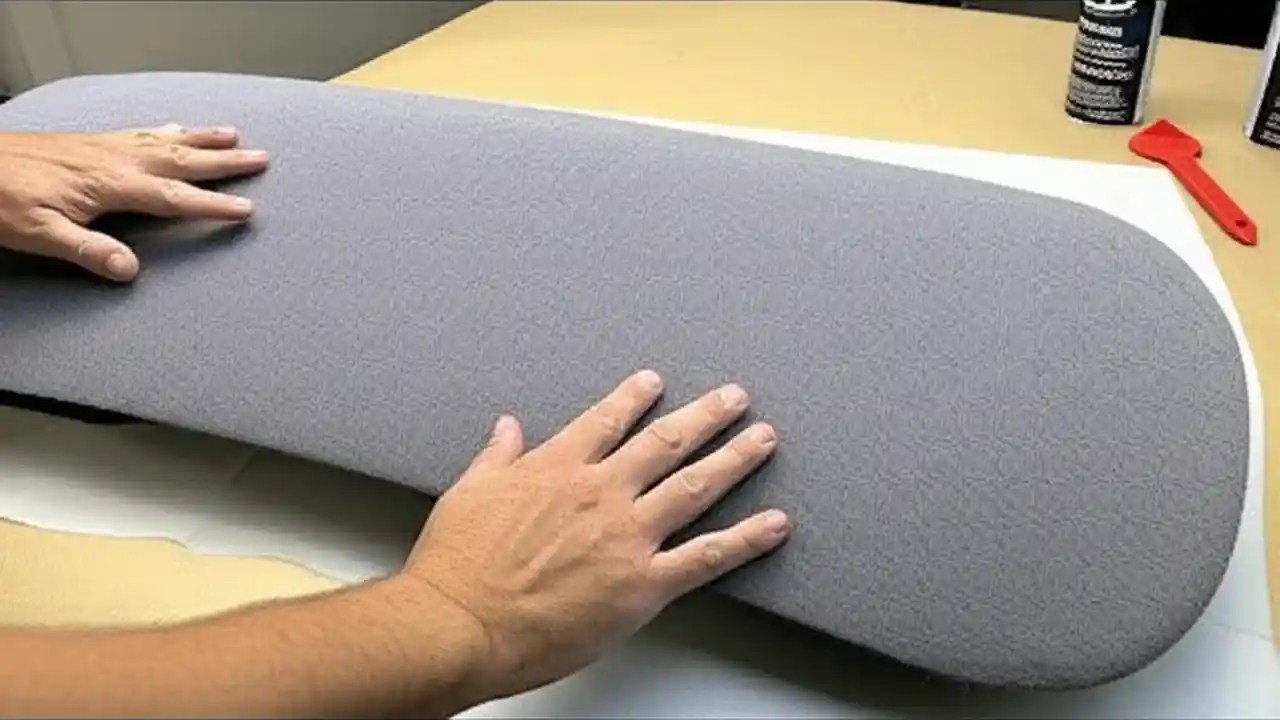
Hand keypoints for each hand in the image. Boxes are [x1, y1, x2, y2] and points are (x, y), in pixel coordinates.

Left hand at [0, 125, 267, 281]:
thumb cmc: (2, 200)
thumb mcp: (40, 234)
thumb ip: (88, 251)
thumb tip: (129, 270)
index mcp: (111, 185)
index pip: (174, 197)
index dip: (212, 206)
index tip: (246, 209)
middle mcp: (115, 160)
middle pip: (182, 160)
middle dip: (224, 162)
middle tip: (262, 159)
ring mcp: (105, 147)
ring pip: (165, 140)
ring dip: (202, 140)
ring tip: (233, 136)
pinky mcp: (92, 142)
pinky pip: (140, 132)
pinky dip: (166, 130)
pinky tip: (174, 128)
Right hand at [400, 370, 789, 703]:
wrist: (460, 624)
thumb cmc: (457, 567)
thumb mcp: (467, 494)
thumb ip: (496, 457)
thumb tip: (507, 427)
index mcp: (557, 468)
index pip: (605, 421)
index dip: (633, 398)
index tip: (653, 382)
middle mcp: (600, 493)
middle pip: (665, 443)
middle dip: (706, 416)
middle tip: (734, 399)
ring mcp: (627, 536)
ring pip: (695, 486)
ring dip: (735, 459)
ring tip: (763, 439)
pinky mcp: (643, 585)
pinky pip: (707, 557)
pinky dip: (747, 539)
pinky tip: (775, 524)